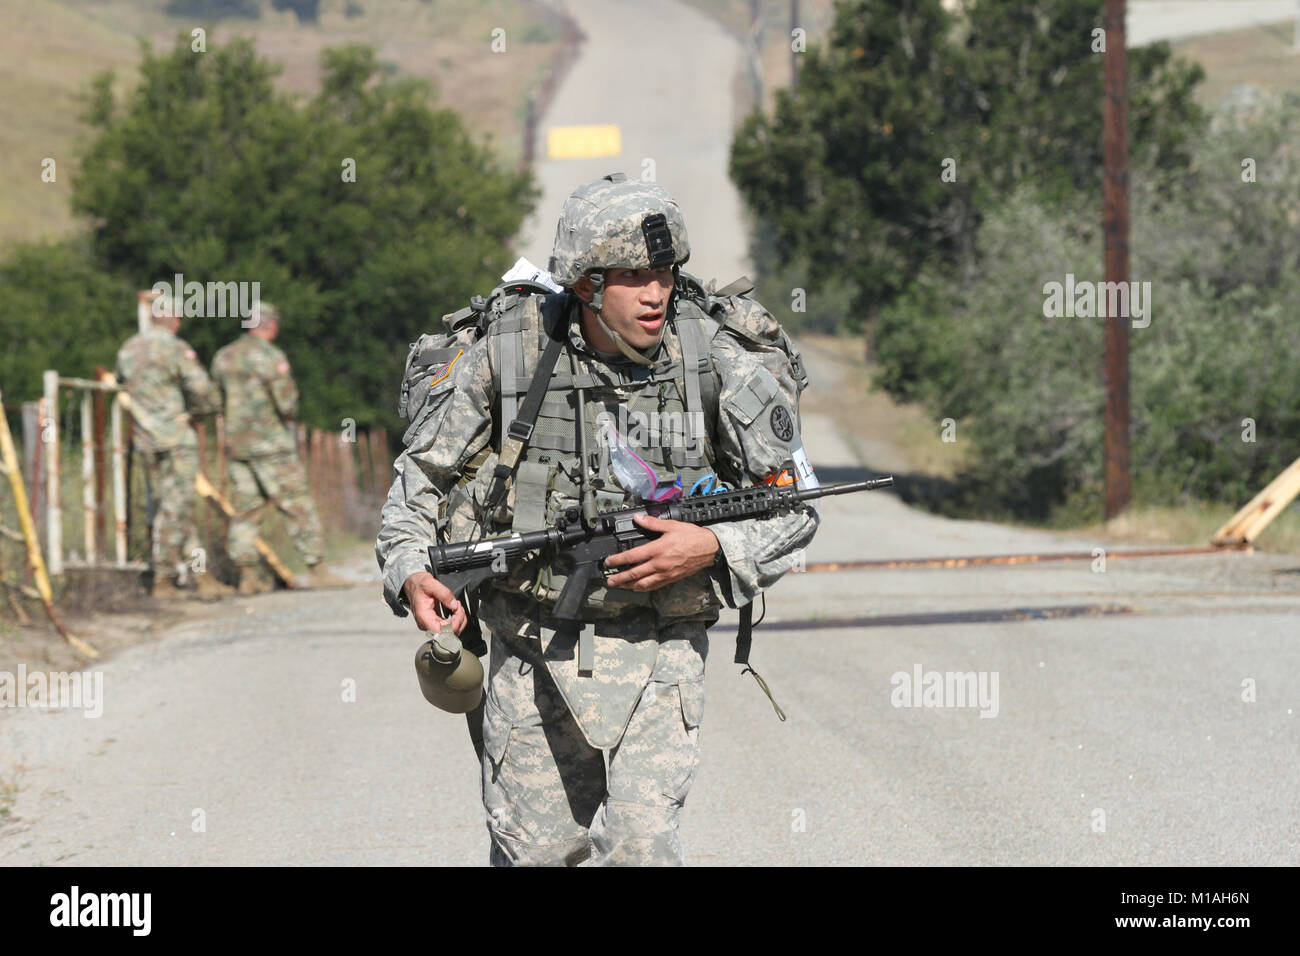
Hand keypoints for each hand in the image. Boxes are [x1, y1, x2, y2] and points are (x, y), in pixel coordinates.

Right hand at [403, 571, 467, 635]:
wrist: (414, 585)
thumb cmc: (419, 585)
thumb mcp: (430, 584)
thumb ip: (444, 594)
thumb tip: (454, 605)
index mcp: (423, 617)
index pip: (441, 632)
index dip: (453, 625)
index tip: (457, 611)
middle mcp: (427, 625)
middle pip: (448, 632)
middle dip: (458, 619)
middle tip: (458, 605)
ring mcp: (432, 625)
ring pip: (452, 631)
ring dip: (459, 619)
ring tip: (457, 606)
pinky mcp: (436, 623)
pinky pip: (450, 627)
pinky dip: (457, 619)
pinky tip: (456, 609)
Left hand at [603, 515, 719, 591]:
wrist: (709, 549)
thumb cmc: (692, 537)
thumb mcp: (671, 525)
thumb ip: (652, 523)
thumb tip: (638, 518)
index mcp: (657, 550)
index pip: (632, 557)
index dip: (617, 560)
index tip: (608, 562)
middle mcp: (659, 564)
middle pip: (634, 574)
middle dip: (620, 579)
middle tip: (609, 581)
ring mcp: (665, 574)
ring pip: (643, 584)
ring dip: (629, 586)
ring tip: (620, 586)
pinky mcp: (671, 579)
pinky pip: (654, 586)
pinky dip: (643, 588)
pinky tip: (638, 588)